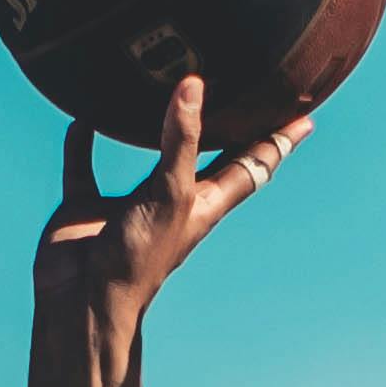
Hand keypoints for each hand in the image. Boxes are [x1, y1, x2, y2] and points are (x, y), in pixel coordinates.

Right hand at [30, 69, 307, 362]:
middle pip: (210, 156)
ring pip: (148, 155)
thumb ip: (180, 140)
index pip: (251, 165)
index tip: (304, 116)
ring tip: (172, 91)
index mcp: (203, 202)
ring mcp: (131, 203)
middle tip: (251, 93)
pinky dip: (82, 144)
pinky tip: (83, 118)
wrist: (85, 300)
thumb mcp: (171, 193)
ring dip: (157, 127)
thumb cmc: (139, 257)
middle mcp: (171, 199)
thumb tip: (193, 86)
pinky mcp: (88, 206)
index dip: (277, 141)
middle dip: (233, 128)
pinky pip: (84, 166)